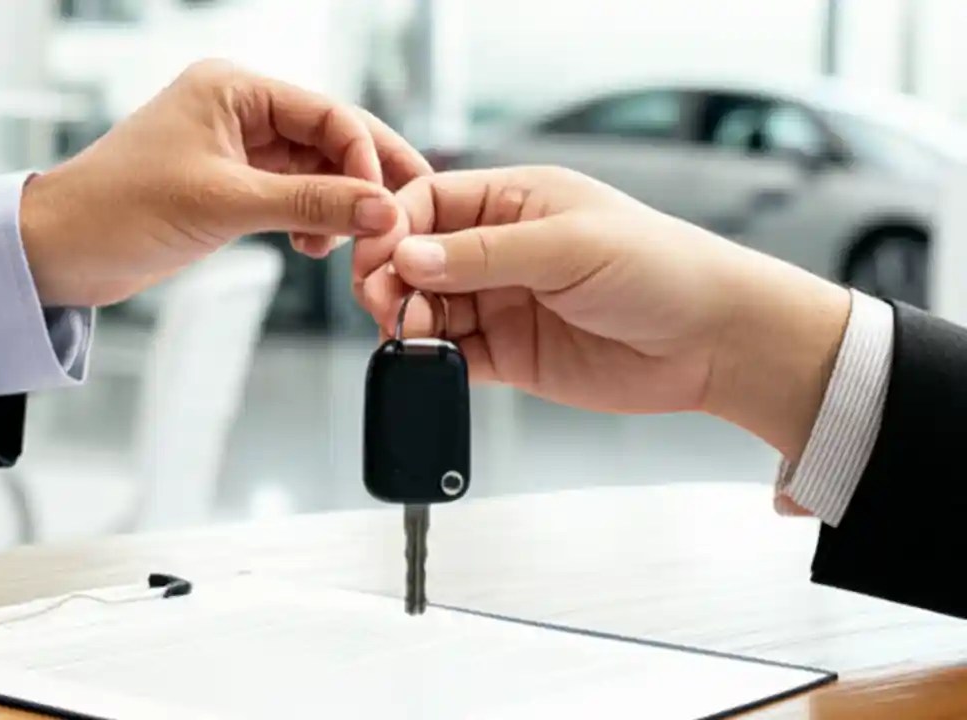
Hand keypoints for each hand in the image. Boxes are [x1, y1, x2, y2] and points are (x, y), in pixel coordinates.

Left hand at [20, 59, 431, 306]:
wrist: (59, 251)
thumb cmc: (117, 210)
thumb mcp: (223, 204)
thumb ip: (309, 203)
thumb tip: (381, 207)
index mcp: (233, 88)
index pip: (326, 112)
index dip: (365, 158)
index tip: (388, 203)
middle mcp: (238, 110)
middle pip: (329, 137)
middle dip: (365, 179)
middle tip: (408, 213)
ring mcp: (235, 149)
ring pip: (314, 170)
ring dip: (338, 205)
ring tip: (349, 242)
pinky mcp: (230, 186)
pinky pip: (292, 196)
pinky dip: (312, 221)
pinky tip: (314, 247)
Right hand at [353, 166, 850, 461]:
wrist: (713, 342)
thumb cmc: (663, 269)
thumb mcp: (568, 246)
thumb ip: (484, 253)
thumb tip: (409, 255)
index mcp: (516, 203)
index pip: (432, 201)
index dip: (397, 226)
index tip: (381, 254)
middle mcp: (502, 251)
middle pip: (418, 258)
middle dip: (391, 276)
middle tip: (382, 300)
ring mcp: (503, 304)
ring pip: (427, 308)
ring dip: (406, 320)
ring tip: (407, 333)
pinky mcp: (509, 355)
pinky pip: (452, 356)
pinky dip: (430, 362)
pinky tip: (427, 362)